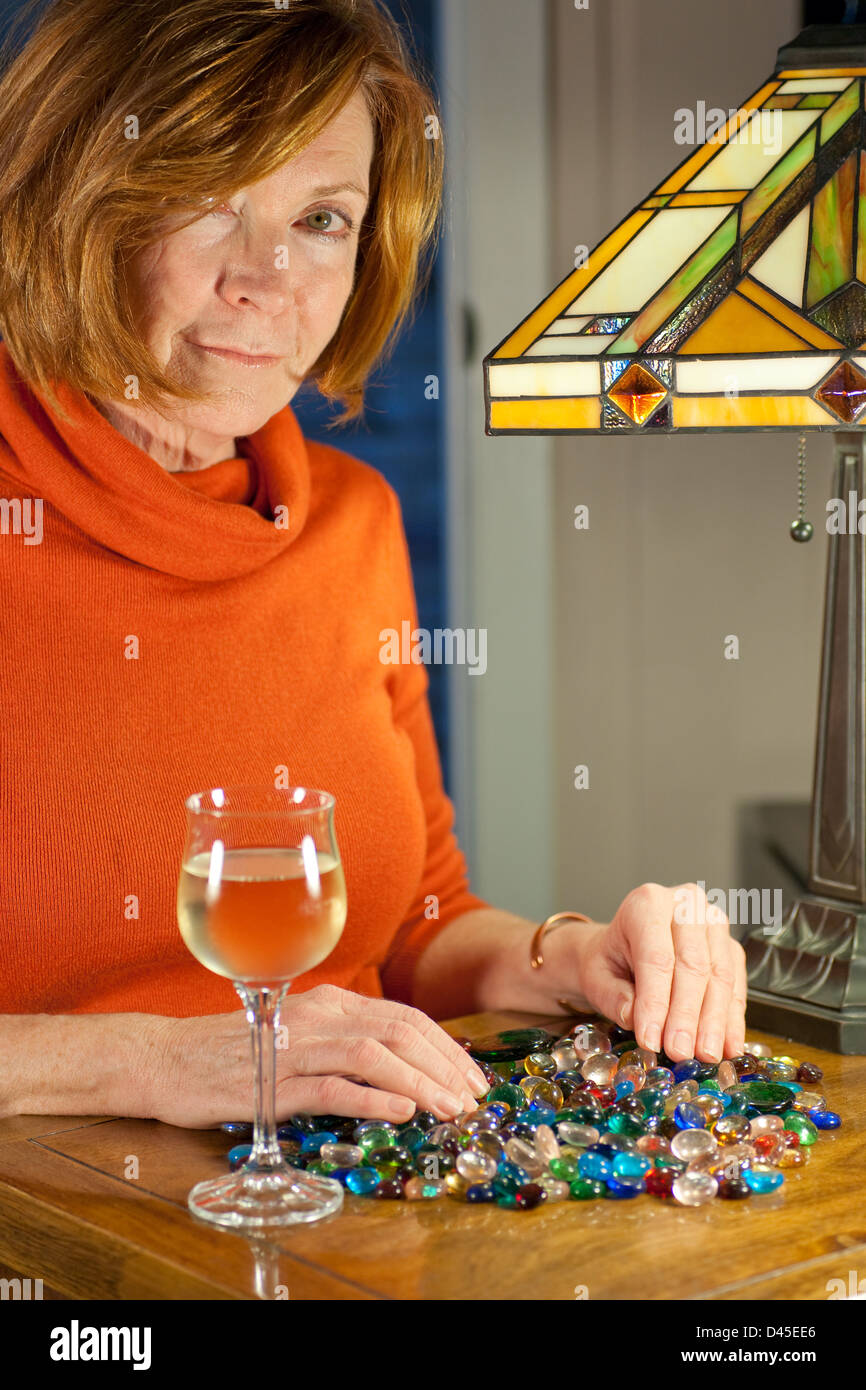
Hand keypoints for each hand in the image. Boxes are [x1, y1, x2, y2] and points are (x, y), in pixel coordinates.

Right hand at [145, 984, 489, 1128]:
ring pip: (374, 1053)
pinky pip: (331, 1085)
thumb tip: (403, 1072)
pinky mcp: (272, 1080)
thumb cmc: (235, 1052)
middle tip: (473, 1099)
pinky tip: (400, 1111)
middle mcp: (319, 1015)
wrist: (165, 1058)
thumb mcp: (300, 1038)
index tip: (472, 1078)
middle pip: (400, 1030)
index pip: (405, 1017)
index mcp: (331, 1001)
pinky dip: (371, 1096)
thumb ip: (344, 1044)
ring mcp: (295, 1046)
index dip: (446, 1047)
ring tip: (449, 1108)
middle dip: (445, 1064)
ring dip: (420, 1081)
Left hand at [552, 882, 746, 1062]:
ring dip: (714, 1021)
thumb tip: (636, 1019)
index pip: (656, 957)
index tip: (651, 1040)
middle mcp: (686, 905)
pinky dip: (731, 1019)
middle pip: (693, 965)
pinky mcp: (730, 947)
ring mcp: (713, 924)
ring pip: (719, 976)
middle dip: (687, 1015)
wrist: (623, 947)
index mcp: (647, 903)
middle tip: (680, 1052)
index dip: (656, 1002)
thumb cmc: (609, 960)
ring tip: (705, 1055)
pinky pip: (735, 985)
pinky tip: (727, 1046)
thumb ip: (613, 997)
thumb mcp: (596, 977)